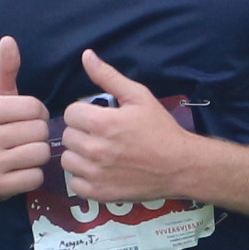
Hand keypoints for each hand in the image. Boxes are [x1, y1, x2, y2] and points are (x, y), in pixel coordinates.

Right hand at [0, 36, 50, 201]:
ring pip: (40, 154)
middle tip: (28, 138)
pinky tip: (22, 171)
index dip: (38, 114)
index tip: (28, 119)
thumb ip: (6, 69)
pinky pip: (35, 177)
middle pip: (39, 131)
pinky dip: (34, 175)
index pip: (34, 107)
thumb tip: (9, 39)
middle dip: (39, 135)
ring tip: (26, 153)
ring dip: (38, 155)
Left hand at [59, 49, 196, 201]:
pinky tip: (99, 170)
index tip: (97, 117)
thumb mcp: (138, 96)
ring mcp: (96, 174)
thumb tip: (86, 55)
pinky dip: (84, 178)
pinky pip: (75, 184)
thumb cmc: (160, 129)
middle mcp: (95, 149)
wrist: (180, 165)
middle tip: (101, 134)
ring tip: (99, 153)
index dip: (83, 112)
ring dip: (80, 155)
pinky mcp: (100, 193)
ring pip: (68, 160)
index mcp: (102, 123)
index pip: (70, 113)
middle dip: (82, 132)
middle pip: (68, 136)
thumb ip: (108, 76)